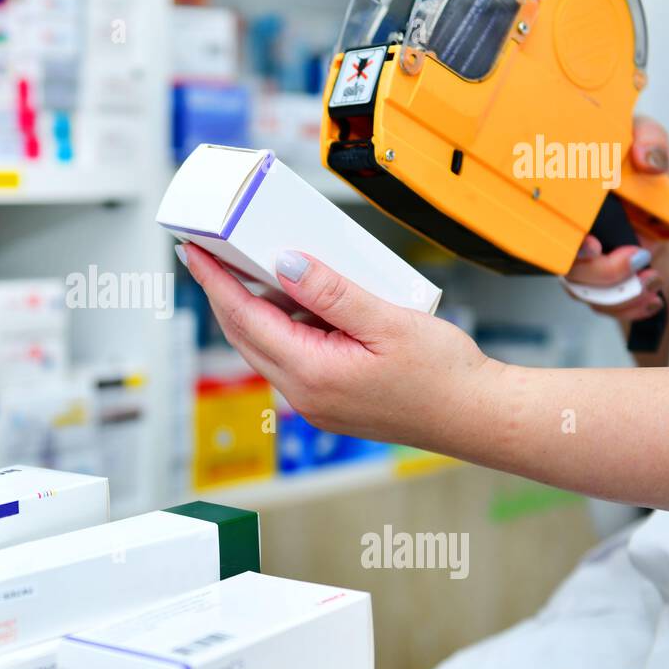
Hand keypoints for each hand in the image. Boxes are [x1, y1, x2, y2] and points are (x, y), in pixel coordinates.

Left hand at [179, 243, 498, 446]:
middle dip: (223, 292)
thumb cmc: (443, 375)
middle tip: (208, 253)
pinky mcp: (328, 401)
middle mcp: (304, 395)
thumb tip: (284, 264)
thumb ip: (331, 292)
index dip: (215, 281)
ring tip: (252, 266)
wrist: (476, 416)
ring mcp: (314, 402)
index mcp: (311, 374)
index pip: (244, 318)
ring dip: (255, 308)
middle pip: (245, 334)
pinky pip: (291, 356)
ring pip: (266, 346)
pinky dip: (284, 325)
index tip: (192, 251)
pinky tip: (297, 300)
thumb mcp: (386, 320)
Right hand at [564, 116, 668, 321]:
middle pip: (566, 267)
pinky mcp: (597, 282)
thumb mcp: (647, 139)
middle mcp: (569, 232)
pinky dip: (629, 308)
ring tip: (652, 280)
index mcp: (569, 199)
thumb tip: (646, 159)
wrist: (663, 205)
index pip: (551, 226)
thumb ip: (649, 140)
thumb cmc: (643, 169)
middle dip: (601, 273)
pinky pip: (601, 305)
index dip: (569, 242)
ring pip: (582, 292)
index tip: (592, 247)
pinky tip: (651, 297)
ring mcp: (581, 261)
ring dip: (618, 294)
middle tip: (637, 258)